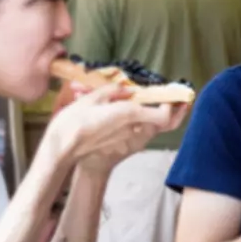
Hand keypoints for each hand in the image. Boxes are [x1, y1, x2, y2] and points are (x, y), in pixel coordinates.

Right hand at [43, 83, 183, 173]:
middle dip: (175, 112)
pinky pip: (142, 133)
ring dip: (158, 115)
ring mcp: (130, 141)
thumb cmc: (73, 123)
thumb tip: (126, 89)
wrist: (61, 151)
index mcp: (129, 115)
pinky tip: (137, 112)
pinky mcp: (123, 146)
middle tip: (179, 100)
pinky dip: (145, 122)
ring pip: (154, 128)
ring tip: (159, 102)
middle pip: (165, 123)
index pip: (164, 114)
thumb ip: (112, 91)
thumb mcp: (91, 99)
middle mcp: (134, 130)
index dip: (173, 105)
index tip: (172, 92)